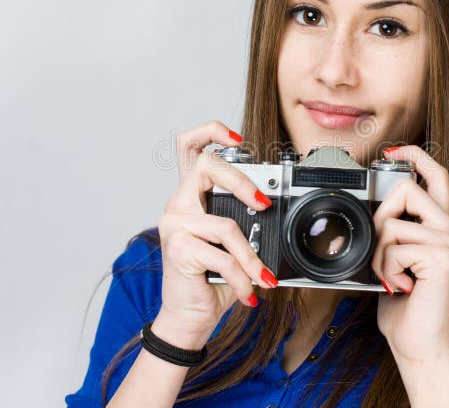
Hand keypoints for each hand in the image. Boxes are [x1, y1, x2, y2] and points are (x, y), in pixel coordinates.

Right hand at [152, 120, 277, 349]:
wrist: (190, 317)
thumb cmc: (212, 278)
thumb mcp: (233, 243)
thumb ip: (245, 219)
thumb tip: (273, 206)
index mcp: (192, 196)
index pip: (190, 146)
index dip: (212, 131)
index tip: (238, 137)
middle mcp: (179, 204)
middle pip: (206, 165)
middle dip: (241, 181)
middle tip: (263, 204)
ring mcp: (175, 224)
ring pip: (226, 224)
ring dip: (251, 256)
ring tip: (261, 277)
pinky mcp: (178, 248)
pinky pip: (223, 256)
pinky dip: (243, 277)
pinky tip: (248, 291)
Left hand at [372, 145, 448, 365]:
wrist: (419, 343)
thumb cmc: (405, 304)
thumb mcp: (395, 260)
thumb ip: (393, 232)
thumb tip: (371, 211)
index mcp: (440, 226)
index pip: (437, 174)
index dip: (415, 154)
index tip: (392, 151)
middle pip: (407, 186)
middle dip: (379, 214)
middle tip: (379, 249)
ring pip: (393, 220)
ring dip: (378, 252)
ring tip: (389, 275)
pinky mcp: (442, 256)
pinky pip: (394, 245)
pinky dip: (384, 267)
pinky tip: (399, 286)